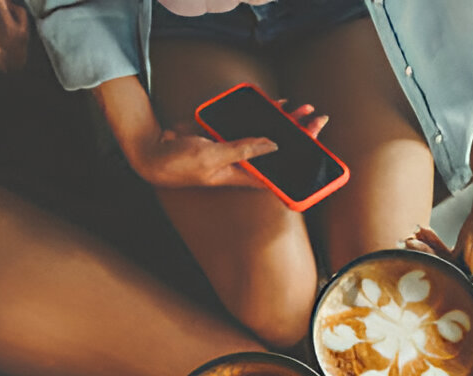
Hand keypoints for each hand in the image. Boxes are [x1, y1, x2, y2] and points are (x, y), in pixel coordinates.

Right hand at [128, 100, 328, 189]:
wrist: (154, 151)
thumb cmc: (180, 164)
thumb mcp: (213, 157)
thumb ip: (242, 150)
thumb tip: (273, 145)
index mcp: (243, 175)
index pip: (280, 169)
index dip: (300, 158)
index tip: (317, 145)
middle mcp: (243, 162)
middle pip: (280, 149)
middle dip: (300, 135)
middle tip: (318, 119)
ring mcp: (235, 146)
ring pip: (268, 132)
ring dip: (286, 121)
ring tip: (306, 109)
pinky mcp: (226, 131)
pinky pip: (251, 120)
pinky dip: (264, 111)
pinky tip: (280, 104)